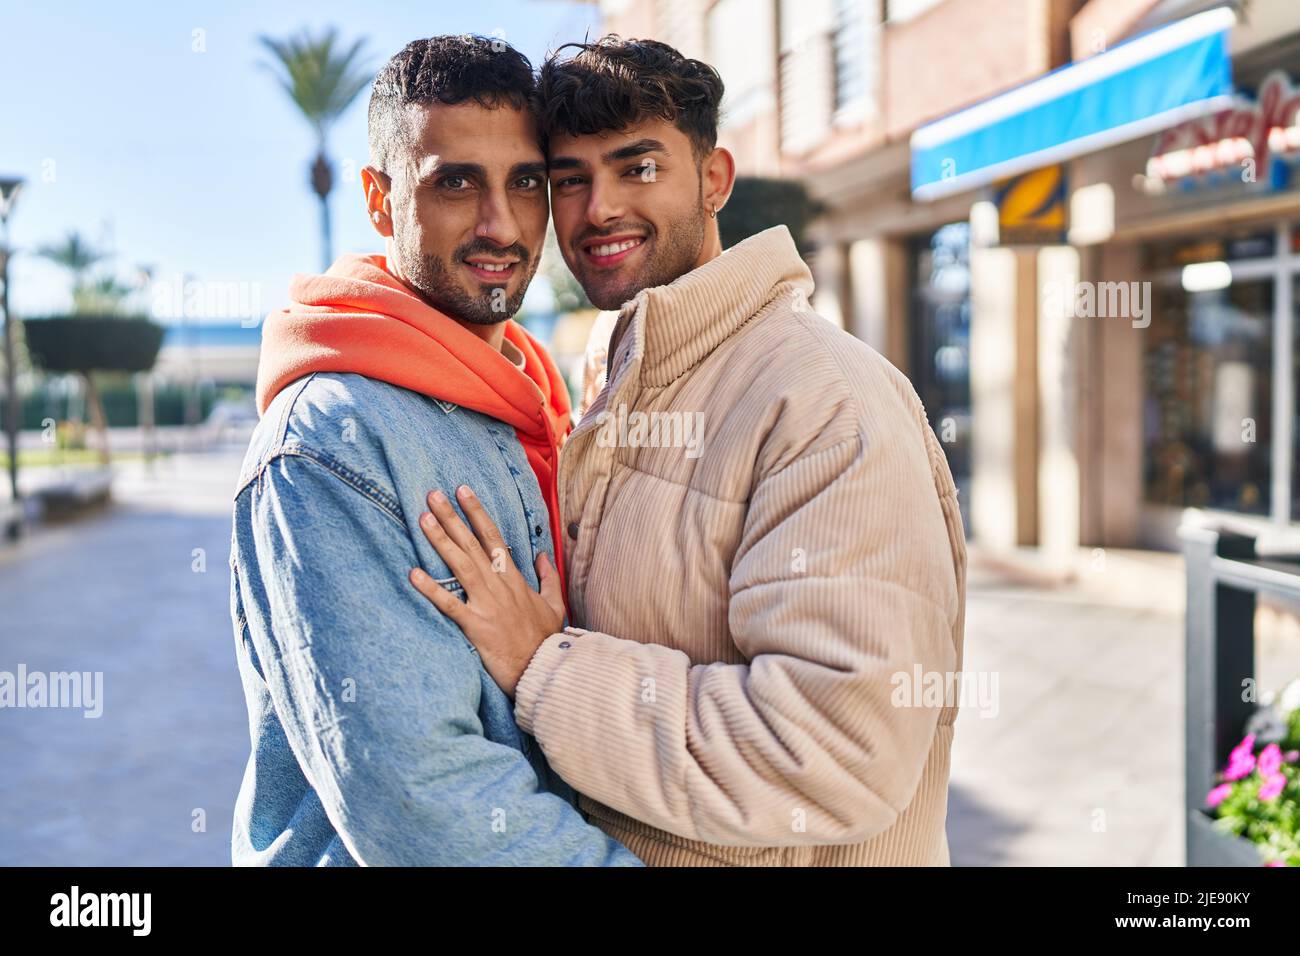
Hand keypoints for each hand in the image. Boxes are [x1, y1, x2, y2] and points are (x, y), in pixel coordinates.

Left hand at [408, 485, 563, 698]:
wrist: (543, 668)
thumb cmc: (546, 639)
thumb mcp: (555, 604)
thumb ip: (548, 578)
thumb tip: (543, 556)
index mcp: (514, 579)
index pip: (493, 537)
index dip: (477, 513)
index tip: (463, 491)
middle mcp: (498, 585)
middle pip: (472, 544)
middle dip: (452, 517)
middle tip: (433, 494)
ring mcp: (486, 604)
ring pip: (460, 565)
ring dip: (440, 540)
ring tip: (423, 518)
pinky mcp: (475, 625)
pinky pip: (449, 604)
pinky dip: (431, 589)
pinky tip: (413, 573)